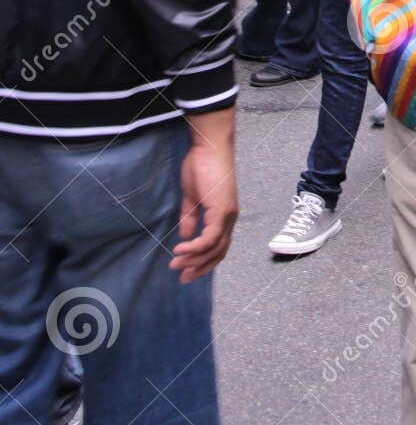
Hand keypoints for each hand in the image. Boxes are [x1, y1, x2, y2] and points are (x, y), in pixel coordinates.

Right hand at [170, 109, 237, 282]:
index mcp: (224, 216)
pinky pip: (210, 237)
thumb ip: (190, 218)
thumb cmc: (201, 166)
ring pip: (214, 248)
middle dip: (200, 267)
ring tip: (176, 265)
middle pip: (219, 253)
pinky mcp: (222, 210)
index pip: (218, 247)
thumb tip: (185, 237)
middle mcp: (230, 219)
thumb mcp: (193, 197)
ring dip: (195, 260)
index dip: (204, 261)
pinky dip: (195, 247)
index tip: (186, 271)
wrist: (209, 146)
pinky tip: (180, 250)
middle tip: (182, 278)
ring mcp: (228, 216)